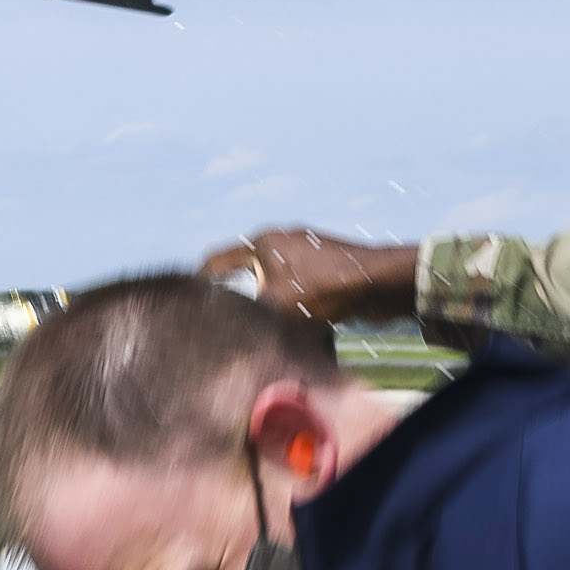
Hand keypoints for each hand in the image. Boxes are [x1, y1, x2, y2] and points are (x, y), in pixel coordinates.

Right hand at [199, 228, 419, 324]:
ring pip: (271, 278)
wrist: (380, 282)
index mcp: (262, 243)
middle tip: (223, 318)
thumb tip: (224, 328)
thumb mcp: (277, 308)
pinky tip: (292, 322)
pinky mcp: (326, 264)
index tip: (189, 301)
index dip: (199, 281)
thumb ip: (246, 316)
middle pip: (244, 268)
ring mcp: (306, 249)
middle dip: (234, 294)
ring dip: (264, 300)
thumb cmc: (325, 289)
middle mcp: (281, 240)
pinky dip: (288, 301)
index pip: (216, 260)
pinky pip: (296, 284)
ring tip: (258, 324)